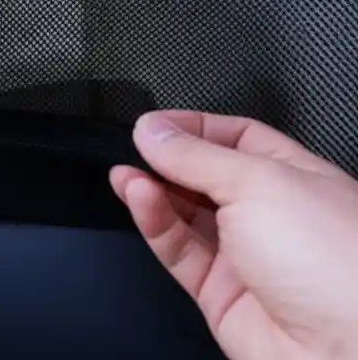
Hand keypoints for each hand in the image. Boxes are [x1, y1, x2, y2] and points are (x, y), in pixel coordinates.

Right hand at [111, 110, 357, 359]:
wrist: (345, 350)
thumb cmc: (337, 262)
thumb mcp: (258, 181)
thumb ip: (197, 155)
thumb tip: (154, 130)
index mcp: (298, 178)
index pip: (237, 138)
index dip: (194, 128)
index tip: (154, 124)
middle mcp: (273, 216)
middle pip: (206, 177)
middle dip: (167, 161)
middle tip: (134, 147)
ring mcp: (246, 256)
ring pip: (186, 216)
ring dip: (153, 191)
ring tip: (125, 174)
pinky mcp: (220, 293)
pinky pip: (179, 251)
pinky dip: (154, 223)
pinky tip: (139, 199)